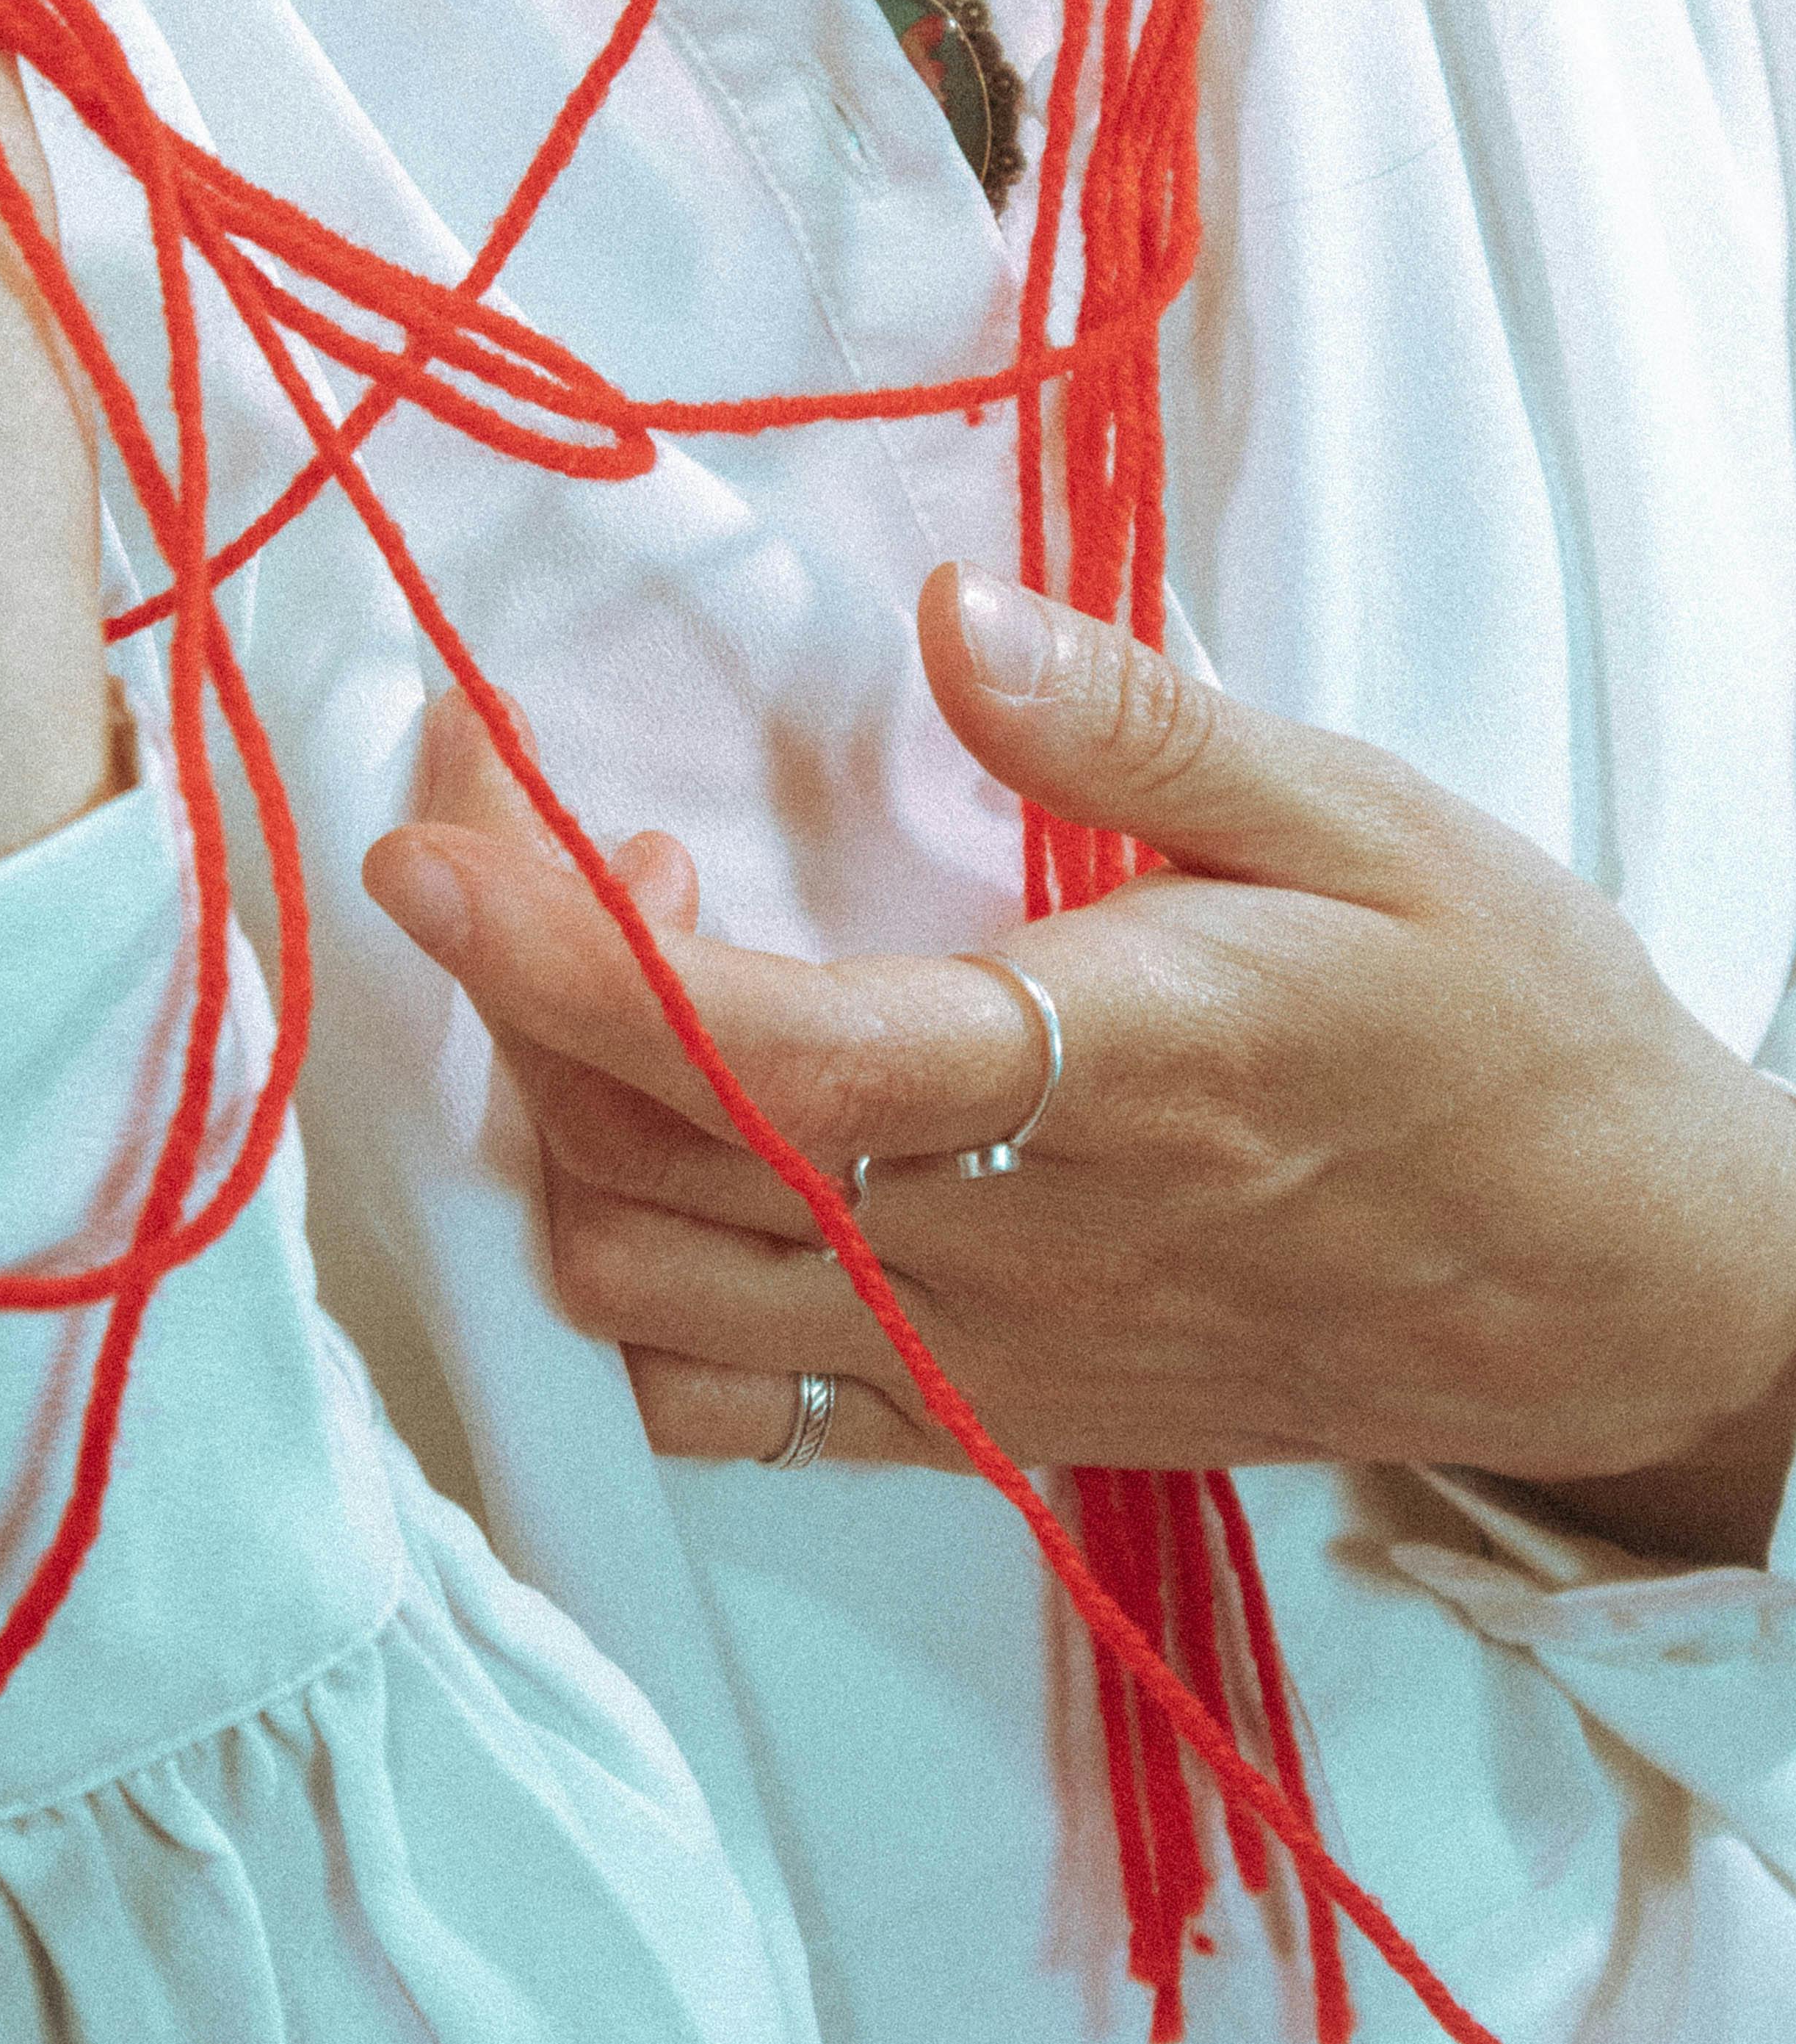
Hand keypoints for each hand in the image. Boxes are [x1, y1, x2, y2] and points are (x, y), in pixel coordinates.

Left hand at [362, 570, 1795, 1567]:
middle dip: (522, 991)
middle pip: (651, 1161)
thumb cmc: (1498, 1030)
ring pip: (651, 1295)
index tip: (429, 840)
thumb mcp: (1367, 824)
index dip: (564, 955)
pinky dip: (641, 1293)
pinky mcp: (978, 1424)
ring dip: (567, 1133)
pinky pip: (729, 1409)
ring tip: (627, 974)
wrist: (1613, 1286)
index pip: (760, 1044)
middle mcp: (1011, 1245)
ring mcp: (980, 1359)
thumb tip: (945, 619)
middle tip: (533, 826)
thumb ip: (1135, 727)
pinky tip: (675, 1155)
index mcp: (1105, 1075)